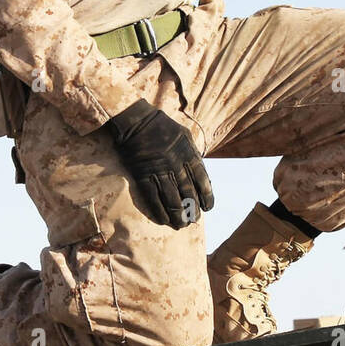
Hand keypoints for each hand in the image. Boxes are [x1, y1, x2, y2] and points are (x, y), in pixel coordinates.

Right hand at [104, 99, 213, 228]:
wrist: (136, 120)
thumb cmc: (162, 126)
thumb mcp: (185, 135)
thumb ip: (194, 154)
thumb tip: (201, 172)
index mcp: (189, 154)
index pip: (203, 181)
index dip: (207, 197)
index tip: (208, 208)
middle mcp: (176, 165)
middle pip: (188, 194)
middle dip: (192, 210)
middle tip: (193, 220)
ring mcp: (159, 171)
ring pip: (172, 200)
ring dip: (178, 216)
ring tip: (181, 225)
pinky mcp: (143, 176)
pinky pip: (153, 199)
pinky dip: (159, 212)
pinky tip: (164, 221)